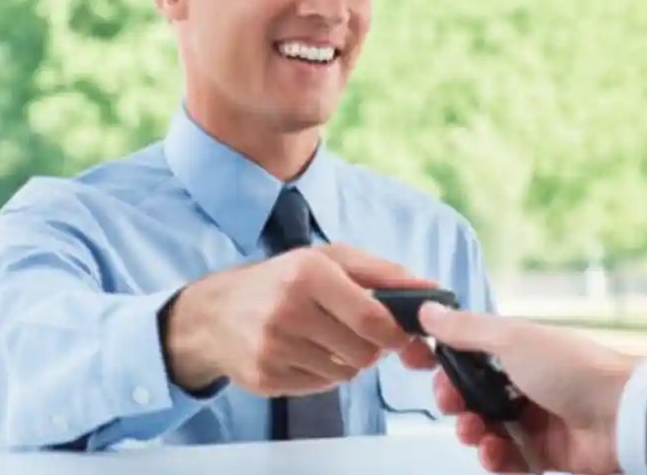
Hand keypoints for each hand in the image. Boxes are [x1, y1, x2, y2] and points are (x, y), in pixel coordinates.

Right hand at [161, 243, 436, 394]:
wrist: (214, 314)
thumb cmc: (281, 280)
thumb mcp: (328, 260)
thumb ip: (384, 272)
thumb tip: (432, 288)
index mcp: (308, 273)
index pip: (373, 318)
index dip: (397, 333)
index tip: (401, 333)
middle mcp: (287, 310)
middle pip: (363, 352)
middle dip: (372, 347)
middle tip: (359, 333)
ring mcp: (273, 348)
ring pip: (345, 373)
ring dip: (347, 360)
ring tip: (327, 338)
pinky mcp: (265, 378)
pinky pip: (320, 387)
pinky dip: (323, 374)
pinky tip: (305, 353)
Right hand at [416, 303, 635, 474]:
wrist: (621, 415)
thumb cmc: (572, 368)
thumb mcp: (511, 339)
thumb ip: (465, 329)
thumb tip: (428, 311)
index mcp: (516, 349)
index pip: (466, 353)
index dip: (441, 360)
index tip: (418, 363)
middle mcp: (523, 382)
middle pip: (470, 395)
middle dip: (453, 400)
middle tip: (452, 402)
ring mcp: (533, 419)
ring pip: (484, 430)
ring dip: (471, 432)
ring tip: (477, 432)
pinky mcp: (543, 454)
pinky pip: (506, 460)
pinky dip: (495, 458)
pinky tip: (495, 451)